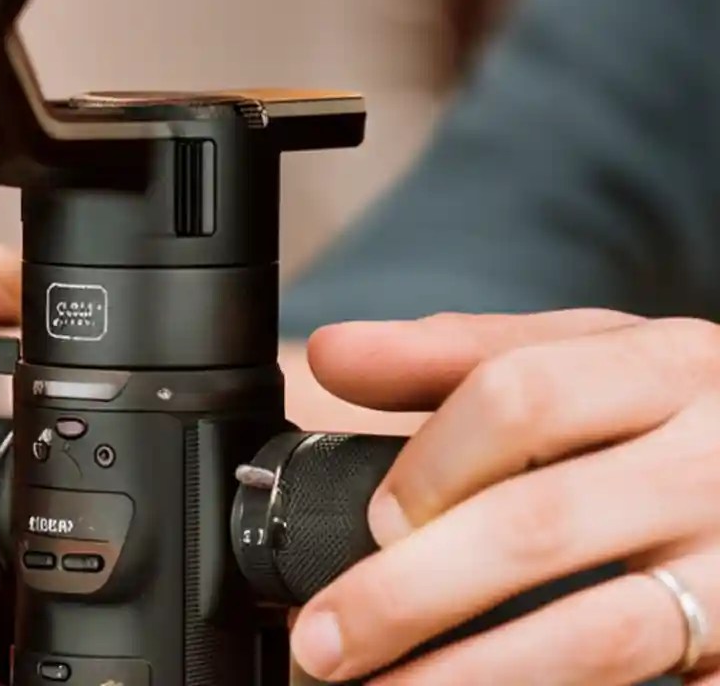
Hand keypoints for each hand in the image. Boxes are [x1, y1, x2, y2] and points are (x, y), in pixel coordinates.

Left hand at [290, 309, 719, 684]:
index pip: (523, 398)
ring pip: (599, 635)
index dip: (432, 465)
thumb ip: (454, 355)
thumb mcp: (584, 359)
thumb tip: (331, 352)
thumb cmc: (674, 411)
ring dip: (471, 676)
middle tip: (325, 641)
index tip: (375, 523)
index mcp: (663, 369)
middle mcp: (710, 463)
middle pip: (537, 523)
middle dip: (408, 593)